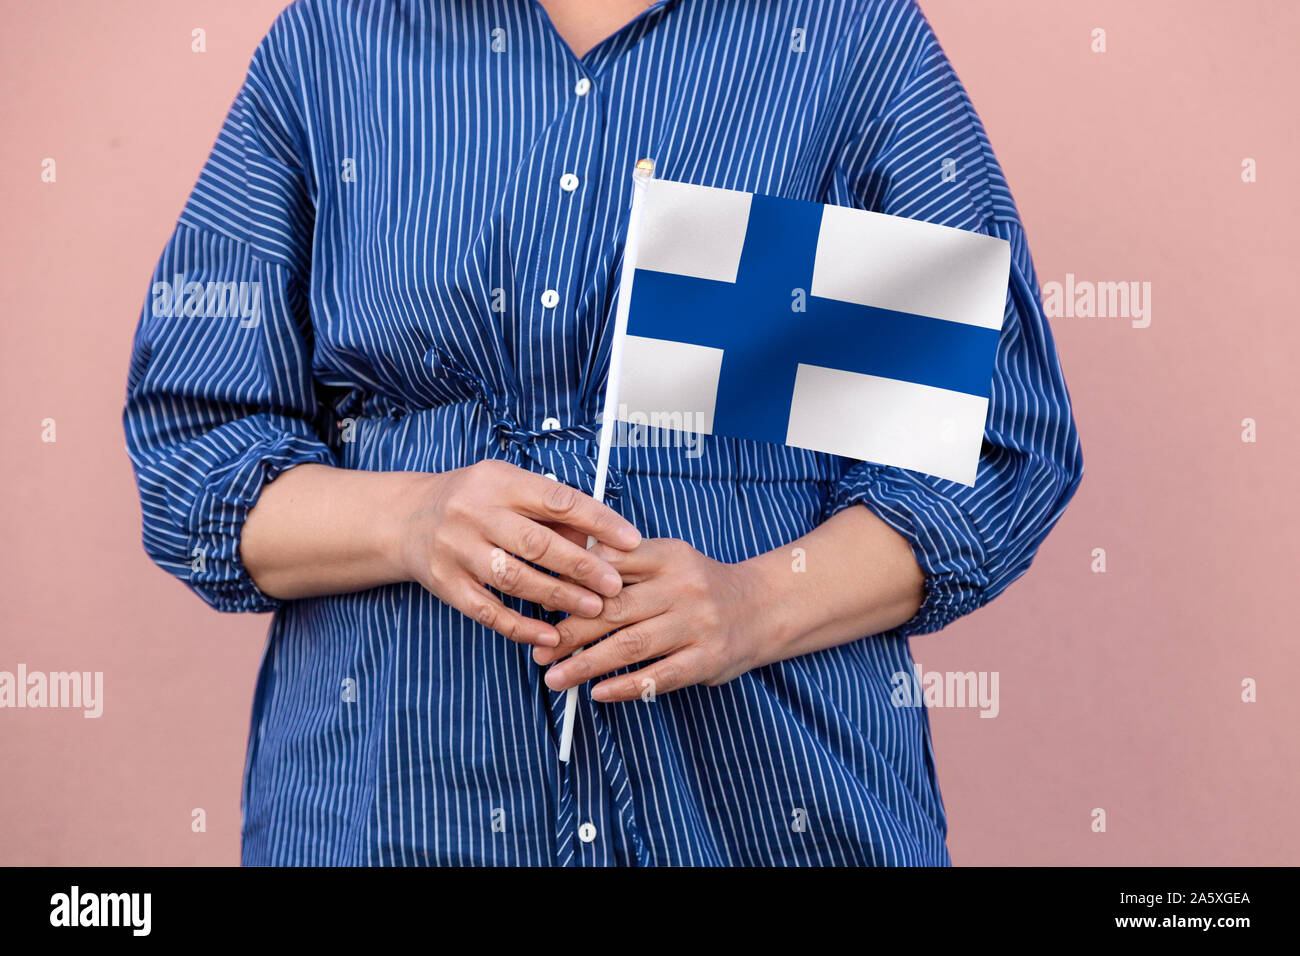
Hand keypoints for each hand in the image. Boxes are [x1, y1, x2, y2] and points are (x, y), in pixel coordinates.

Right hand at [397, 459, 641, 646]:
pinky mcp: (445, 583)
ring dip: (559, 597)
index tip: (631, 540)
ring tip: (595, 608)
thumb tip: (601, 539)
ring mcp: (456, 550)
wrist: (407, 518)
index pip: (557, 499)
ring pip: (515, 579)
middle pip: (536, 543)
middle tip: (615, 584)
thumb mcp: (510, 487)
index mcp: (499, 481)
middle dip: (582, 566)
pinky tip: (551, 635)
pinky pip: (488, 611)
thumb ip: (552, 511)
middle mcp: (475, 513)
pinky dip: (522, 626)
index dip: (598, 520)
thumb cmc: (475, 501)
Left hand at [534, 538, 774, 700]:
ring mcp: (697, 624)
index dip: (572, 584)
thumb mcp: (667, 559)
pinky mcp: (707, 660)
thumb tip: (562, 566)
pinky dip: (626, 687)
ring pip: (631, 646)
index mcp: (668, 555)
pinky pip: (660, 676)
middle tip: (540, 649)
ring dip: (587, 665)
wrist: (761, 608)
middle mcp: (684, 587)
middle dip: (570, 631)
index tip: (540, 602)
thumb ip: (623, 560)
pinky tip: (598, 693)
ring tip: (555, 677)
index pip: (611, 565)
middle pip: (615, 609)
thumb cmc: (698, 585)